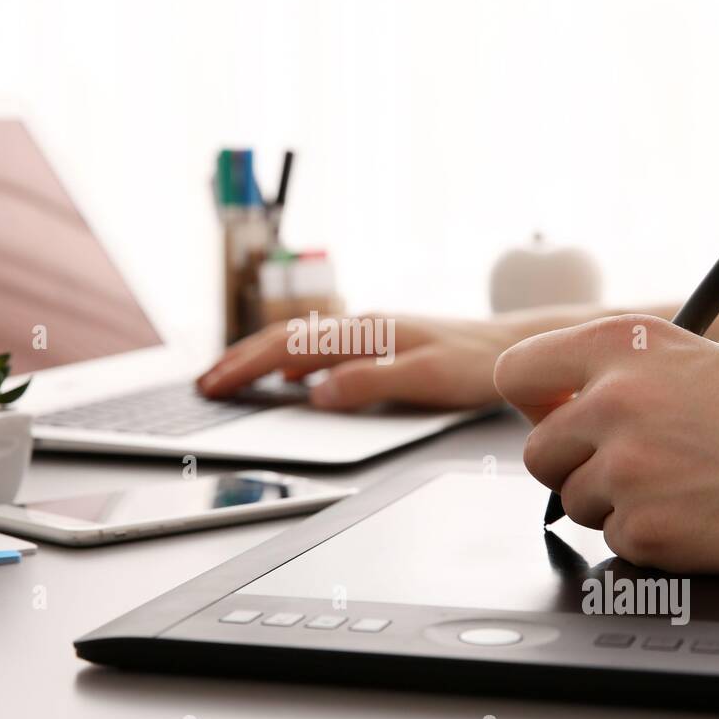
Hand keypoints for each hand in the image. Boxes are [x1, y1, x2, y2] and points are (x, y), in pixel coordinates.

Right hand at [198, 314, 530, 410]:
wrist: (515, 348)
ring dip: (259, 360)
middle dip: (239, 363)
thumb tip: (315, 393)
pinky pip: (320, 350)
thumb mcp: (425, 379)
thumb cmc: (475, 364)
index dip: (245, 368)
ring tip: (229, 378)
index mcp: (365, 331)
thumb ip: (369, 383)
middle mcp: (361, 326)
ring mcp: (369, 333)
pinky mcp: (379, 343)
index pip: (288, 348)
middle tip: (203, 385)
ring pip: (299, 343)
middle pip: (284, 340)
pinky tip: (287, 379)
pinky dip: (289, 363)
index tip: (212, 386)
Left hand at [493, 314, 718, 575]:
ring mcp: (626, 467)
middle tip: (637, 467)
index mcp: (621, 341)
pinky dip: (653, 540)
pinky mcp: (646, 529)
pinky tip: (704, 515)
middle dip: (574, 467)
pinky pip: (616, 543)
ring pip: (574, 503)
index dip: (535, 403)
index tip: (557, 416)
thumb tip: (547, 411)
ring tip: (689, 485)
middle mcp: (612, 398)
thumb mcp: (691, 360)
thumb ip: (613, 377)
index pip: (515, 373)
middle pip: (537, 453)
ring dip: (618, 504)